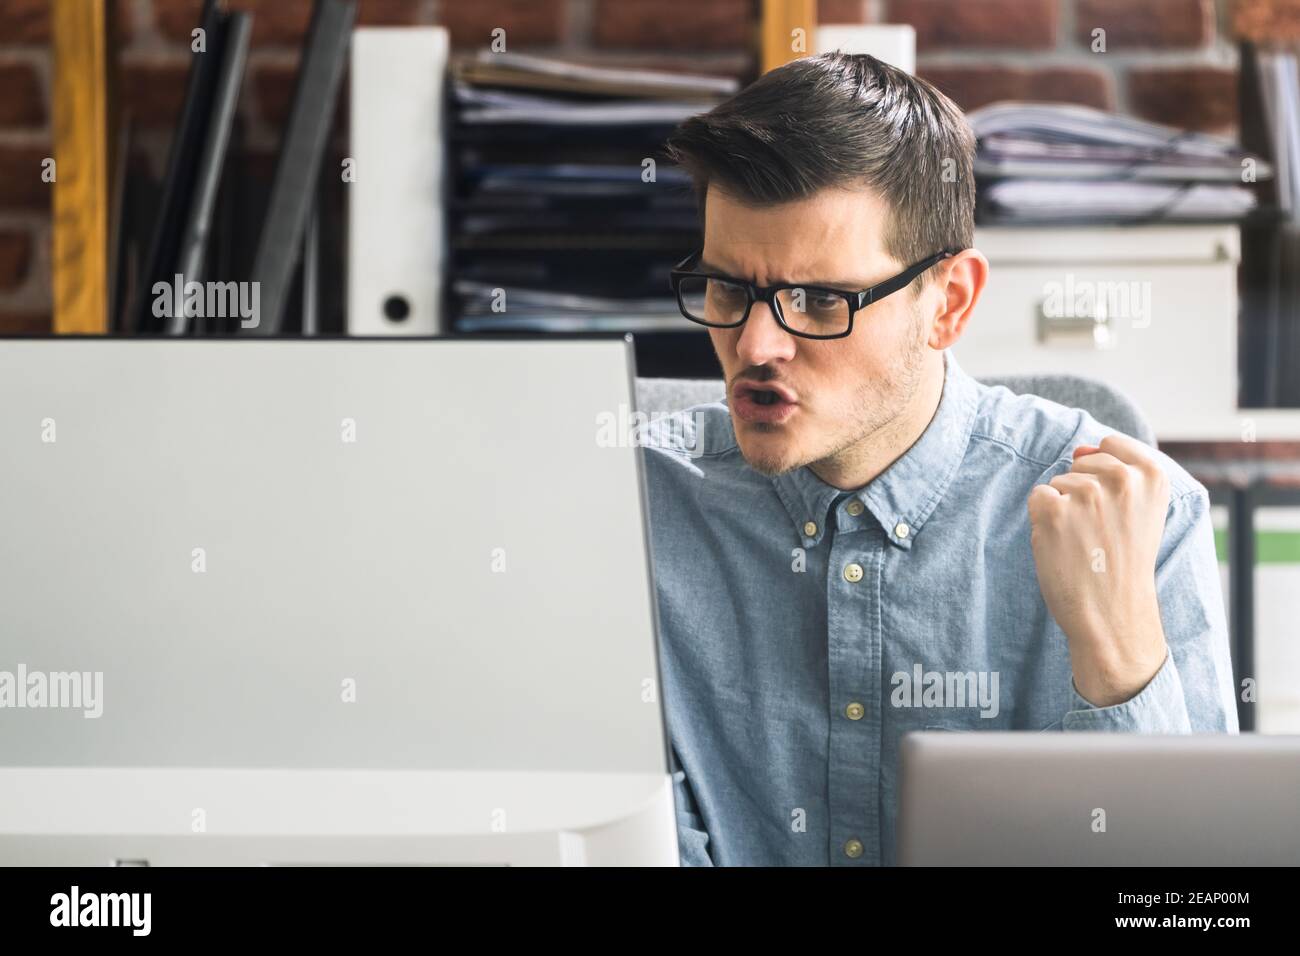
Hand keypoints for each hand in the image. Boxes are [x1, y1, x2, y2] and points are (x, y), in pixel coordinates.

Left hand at [1027, 433, 1170, 706]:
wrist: (1112, 614)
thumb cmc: (1123, 563)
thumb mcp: (1138, 512)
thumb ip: (1117, 472)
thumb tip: (1079, 447)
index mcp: (1152, 475)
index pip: (1111, 444)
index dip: (1104, 476)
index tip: (1117, 510)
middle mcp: (1123, 479)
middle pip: (1081, 461)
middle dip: (1082, 492)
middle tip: (1100, 534)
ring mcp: (1087, 493)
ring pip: (1059, 481)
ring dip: (1063, 509)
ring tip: (1084, 543)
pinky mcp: (1054, 510)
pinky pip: (1038, 496)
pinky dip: (1042, 520)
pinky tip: (1064, 545)